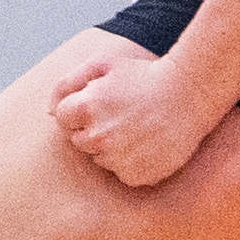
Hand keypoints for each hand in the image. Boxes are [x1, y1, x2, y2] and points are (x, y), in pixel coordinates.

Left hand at [49, 38, 215, 189]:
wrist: (191, 93)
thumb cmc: (144, 75)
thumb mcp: (104, 64)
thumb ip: (68, 82)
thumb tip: (49, 111)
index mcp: (86, 107)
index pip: (62, 118)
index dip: (80, 109)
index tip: (102, 102)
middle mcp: (98, 136)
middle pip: (79, 141)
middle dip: (93, 129)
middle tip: (122, 114)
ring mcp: (118, 158)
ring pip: (100, 159)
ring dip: (112, 147)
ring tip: (137, 127)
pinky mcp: (136, 175)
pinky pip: (122, 173)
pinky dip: (131, 162)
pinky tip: (147, 143)